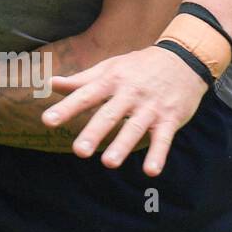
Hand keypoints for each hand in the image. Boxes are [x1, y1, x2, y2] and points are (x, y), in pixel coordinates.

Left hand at [42, 45, 209, 176]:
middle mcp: (129, 94)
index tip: (48, 121)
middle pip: (109, 114)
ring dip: (123, 146)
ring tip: (108, 163)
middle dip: (94, 132)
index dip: (67, 108)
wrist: (183, 59)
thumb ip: (81, 80)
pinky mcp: (170, 118)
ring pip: (135, 128)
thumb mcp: (109, 68)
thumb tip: (51, 84)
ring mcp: (150, 107)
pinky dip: (158, 154)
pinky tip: (151, 171)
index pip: (85, 95)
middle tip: (78, 151)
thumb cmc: (138, 66)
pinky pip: (164, 138)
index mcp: (110, 80)